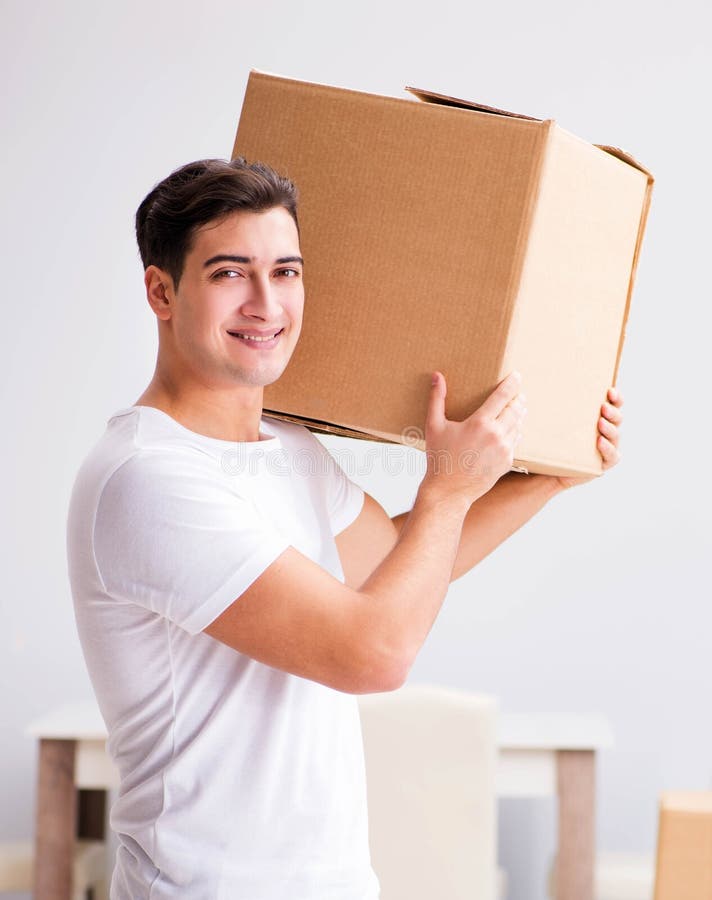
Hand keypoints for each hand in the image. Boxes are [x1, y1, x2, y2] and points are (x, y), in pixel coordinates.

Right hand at [422, 370, 526, 504]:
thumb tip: (437, 376)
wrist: (449, 491)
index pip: (503, 396)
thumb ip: (437, 399)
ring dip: (520, 414)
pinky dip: (515, 433)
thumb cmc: (439, 458)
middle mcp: (496, 435)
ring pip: (518, 425)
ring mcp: (504, 450)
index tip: (517, 376)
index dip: (512, 383)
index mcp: (480, 423)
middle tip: (519, 392)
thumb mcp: (434, 426)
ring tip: (519, 408)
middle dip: (518, 398)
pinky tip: (512, 430)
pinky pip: (515, 442)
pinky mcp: (507, 462)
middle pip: (516, 409)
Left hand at [556, 387, 623, 490]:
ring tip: (600, 422)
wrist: (546, 468)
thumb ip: (551, 404)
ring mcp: (606, 448)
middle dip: (613, 412)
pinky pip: (612, 457)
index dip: (616, 397)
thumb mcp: (552, 420)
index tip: (610, 390)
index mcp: (597, 417)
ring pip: (615, 436)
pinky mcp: (602, 464)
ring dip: (610, 428)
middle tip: (603, 406)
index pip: (613, 404)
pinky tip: (599, 441)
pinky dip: (608, 449)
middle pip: (617, 419)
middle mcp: (605, 432)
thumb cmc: (549, 440)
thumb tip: (529, 380)